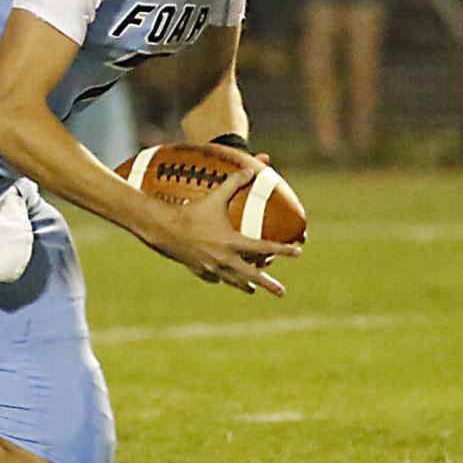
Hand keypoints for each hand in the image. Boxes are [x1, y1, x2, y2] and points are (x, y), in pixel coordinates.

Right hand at [139, 167, 299, 295]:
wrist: (163, 229)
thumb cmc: (191, 212)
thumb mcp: (214, 197)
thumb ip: (234, 183)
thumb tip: (252, 170)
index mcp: (232, 242)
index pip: (264, 248)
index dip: (283, 250)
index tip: (298, 252)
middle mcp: (225, 259)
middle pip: (252, 275)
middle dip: (268, 284)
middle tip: (282, 292)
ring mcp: (212, 268)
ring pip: (234, 281)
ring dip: (245, 285)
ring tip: (253, 290)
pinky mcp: (199, 271)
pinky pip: (215, 278)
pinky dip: (222, 278)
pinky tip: (223, 278)